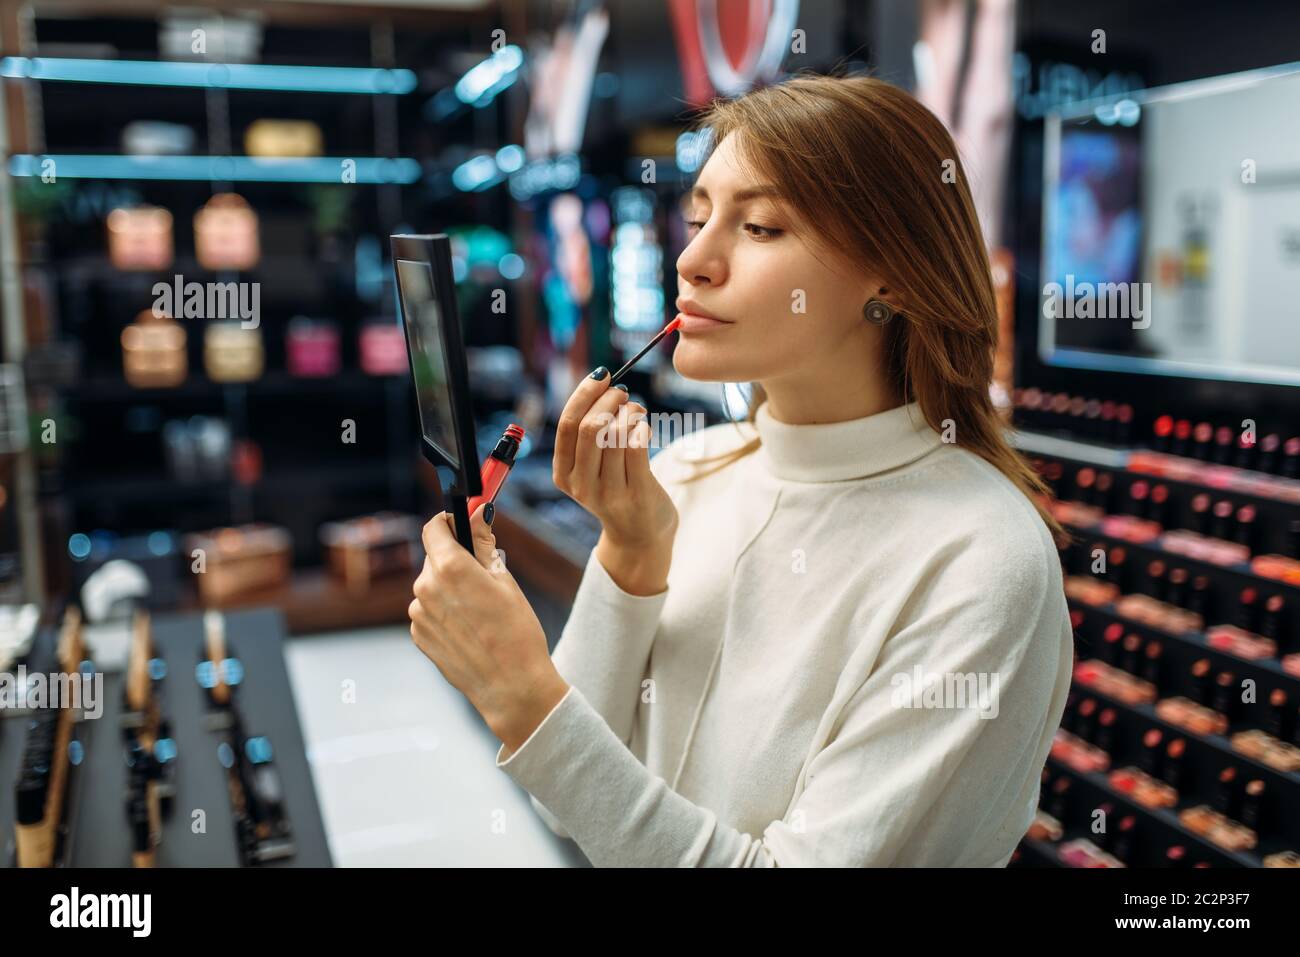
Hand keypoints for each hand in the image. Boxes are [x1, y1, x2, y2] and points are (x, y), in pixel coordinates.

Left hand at [408, 504, 568, 751]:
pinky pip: (429, 611)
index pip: (435, 527)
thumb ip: (484, 544)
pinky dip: (445, 611)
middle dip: (456, 558)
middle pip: (435, 556)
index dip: (449, 522)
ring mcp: (419, 614)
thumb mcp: (506, 580)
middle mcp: (426, 588)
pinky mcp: (419, 636)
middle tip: (484, 575)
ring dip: (450, 587)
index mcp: (449, 568)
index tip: (463, 525)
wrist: (511, 687)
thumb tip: (478, 516)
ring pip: (432, 585)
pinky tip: (470, 628)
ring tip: (480, 610)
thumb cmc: (516, 633)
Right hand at [553, 369, 678, 553]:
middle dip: (609, 399)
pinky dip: (641, 427)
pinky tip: (644, 427)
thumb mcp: (591, 468)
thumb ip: (589, 434)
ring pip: (615, 433)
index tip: (602, 375)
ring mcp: (608, 492)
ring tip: (636, 411)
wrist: (639, 536)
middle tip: (623, 393)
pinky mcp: (636, 494)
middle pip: (589, 426)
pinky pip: (636, 446)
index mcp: (563, 473)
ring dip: (629, 412)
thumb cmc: (617, 489)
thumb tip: (601, 384)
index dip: (584, 393)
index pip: (567, 424)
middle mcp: (581, 484)